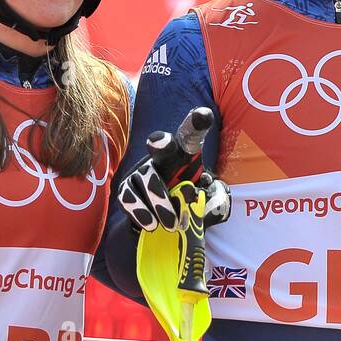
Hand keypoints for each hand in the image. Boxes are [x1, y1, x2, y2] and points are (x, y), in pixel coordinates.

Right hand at [118, 107, 230, 232]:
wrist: (164, 221)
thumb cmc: (189, 201)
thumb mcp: (206, 200)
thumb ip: (214, 199)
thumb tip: (208, 196)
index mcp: (184, 153)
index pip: (191, 136)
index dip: (197, 123)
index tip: (203, 115)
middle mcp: (161, 157)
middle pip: (162, 147)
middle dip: (162, 144)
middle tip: (162, 148)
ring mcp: (141, 171)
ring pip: (146, 177)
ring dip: (160, 201)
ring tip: (172, 223)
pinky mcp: (126, 190)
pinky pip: (129, 198)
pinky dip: (141, 212)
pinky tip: (151, 225)